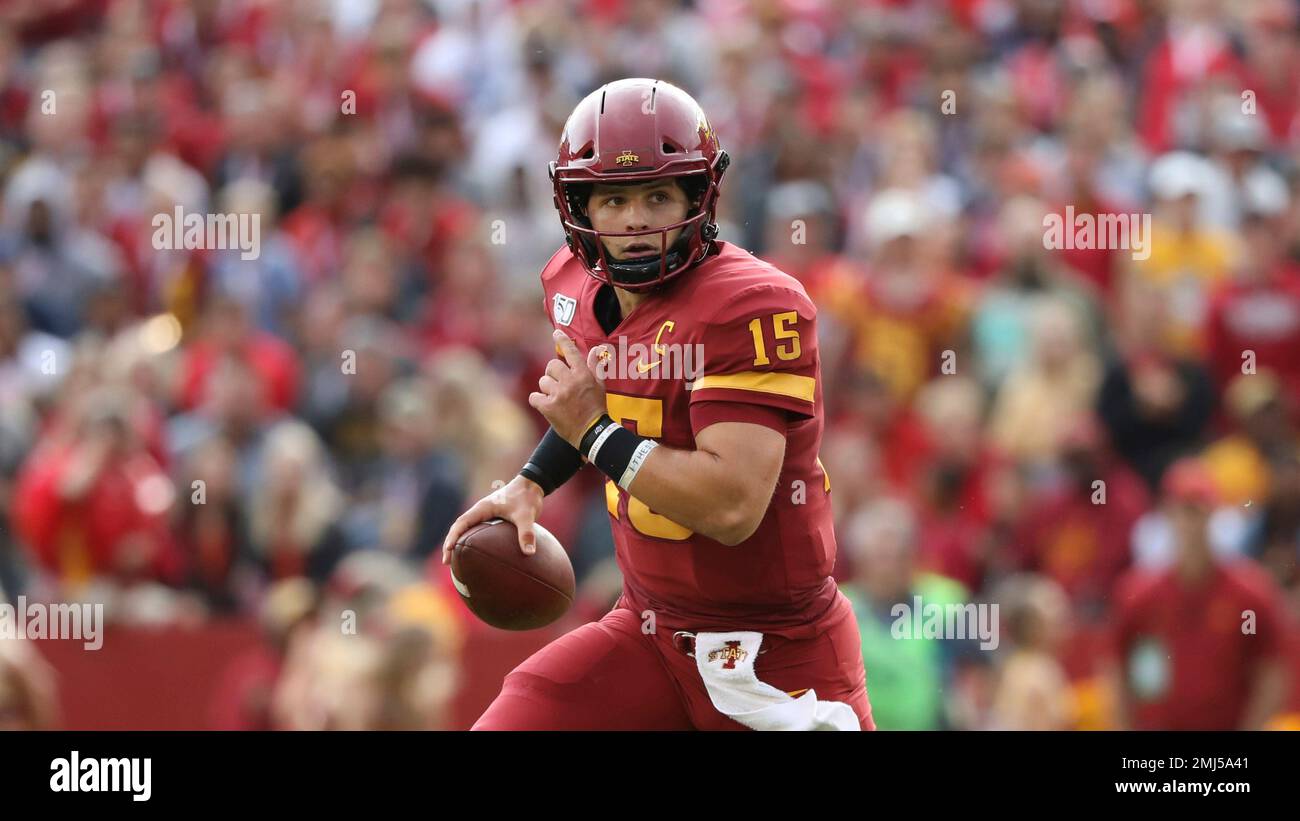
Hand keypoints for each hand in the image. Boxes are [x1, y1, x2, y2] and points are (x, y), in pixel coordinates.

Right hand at [441, 475, 544, 563]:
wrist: (533, 485)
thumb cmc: (527, 497)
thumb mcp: (527, 515)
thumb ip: (527, 533)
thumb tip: (529, 553)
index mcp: (483, 508)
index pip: (462, 522)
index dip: (453, 536)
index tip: (449, 549)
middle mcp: (481, 511)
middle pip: (459, 527)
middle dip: (450, 543)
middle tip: (446, 562)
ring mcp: (485, 514)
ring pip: (466, 529)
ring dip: (458, 542)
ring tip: (454, 561)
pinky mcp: (492, 518)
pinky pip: (477, 531)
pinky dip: (471, 541)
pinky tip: (475, 555)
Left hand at [529, 330, 608, 447]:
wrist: (592, 432)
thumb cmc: (596, 408)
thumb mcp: (600, 385)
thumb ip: (594, 366)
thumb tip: (596, 350)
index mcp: (583, 374)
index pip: (571, 352)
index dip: (562, 340)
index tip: (556, 333)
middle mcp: (570, 381)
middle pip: (551, 366)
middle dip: (553, 374)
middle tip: (559, 384)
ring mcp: (558, 394)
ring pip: (542, 381)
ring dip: (547, 389)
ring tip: (556, 399)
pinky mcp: (548, 407)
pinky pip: (534, 397)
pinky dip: (537, 401)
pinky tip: (546, 406)